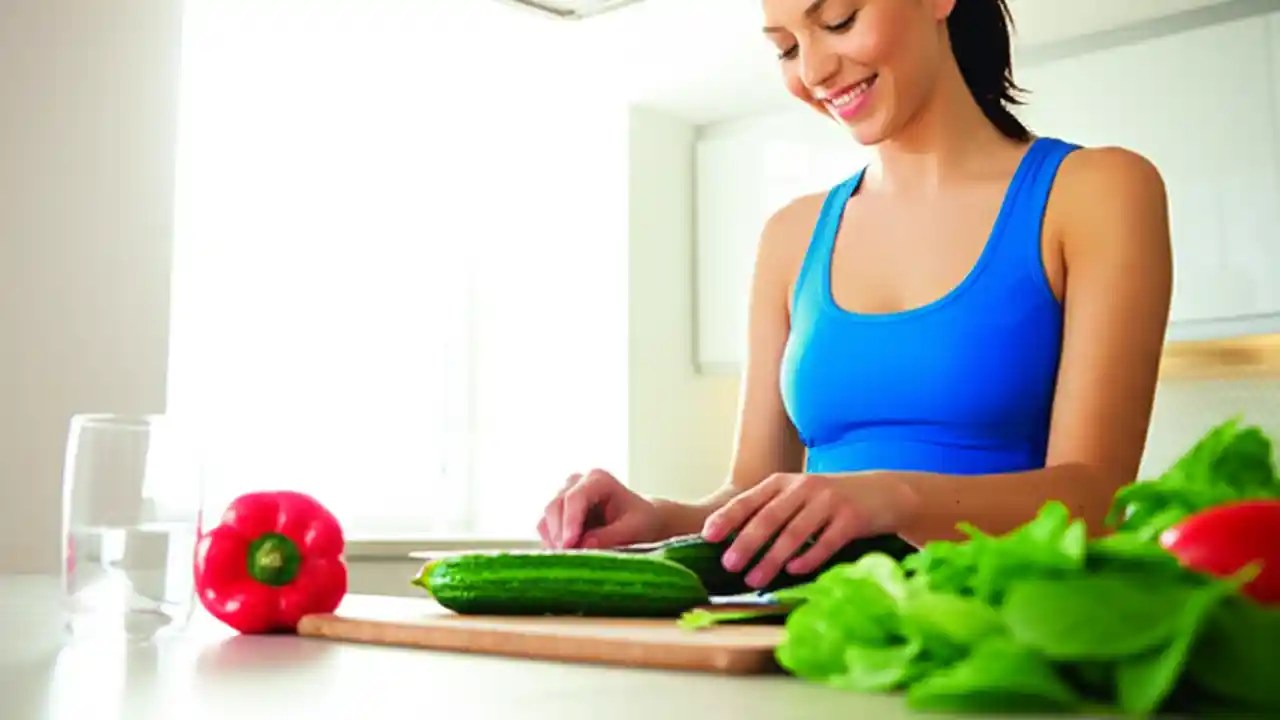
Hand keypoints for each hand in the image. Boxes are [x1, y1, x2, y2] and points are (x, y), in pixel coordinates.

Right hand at [537, 469, 663, 548]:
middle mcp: (576, 483)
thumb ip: (610, 536)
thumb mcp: (634, 529)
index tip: (569, 545)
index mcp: (598, 479)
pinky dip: (553, 544)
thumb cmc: (642, 521)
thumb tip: (583, 544)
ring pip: (546, 520)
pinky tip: (569, 557)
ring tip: (571, 560)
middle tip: (568, 559)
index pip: (575, 498)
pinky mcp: (558, 513)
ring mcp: (564, 497)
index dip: (569, 522)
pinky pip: (546, 530)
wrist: (642, 521)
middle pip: (554, 507)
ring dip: (554, 542)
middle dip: (559, 534)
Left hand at [701, 472, 916, 588]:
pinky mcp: (852, 518)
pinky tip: (794, 571)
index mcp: (785, 483)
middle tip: (729, 565)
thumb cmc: (831, 501)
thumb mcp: (799, 497)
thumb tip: (734, 543)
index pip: (749, 499)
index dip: (728, 517)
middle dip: (746, 542)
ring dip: (772, 558)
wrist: (883, 492)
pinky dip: (808, 557)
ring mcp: (829, 502)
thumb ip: (772, 511)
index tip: (708, 536)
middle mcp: (804, 488)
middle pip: (769, 518)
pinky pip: (826, 541)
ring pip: (795, 532)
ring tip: (755, 578)